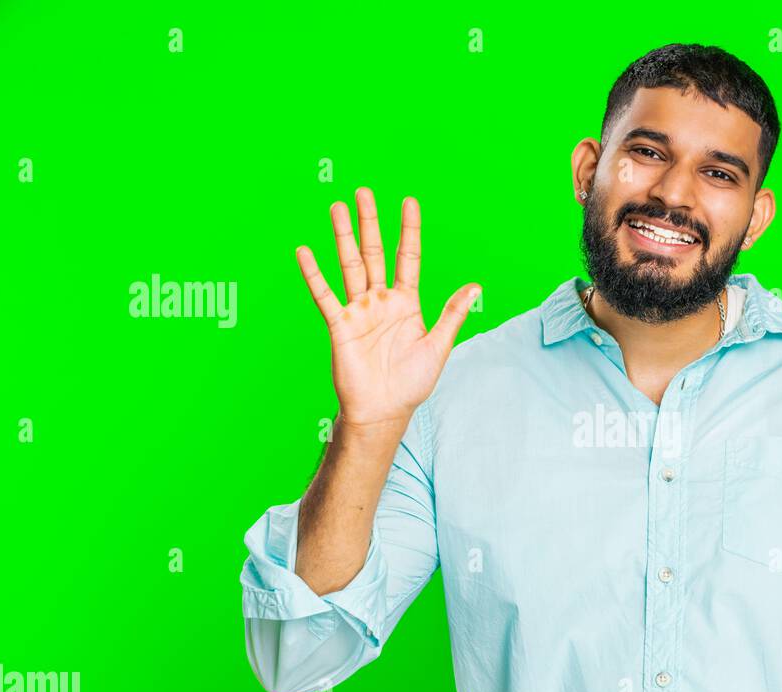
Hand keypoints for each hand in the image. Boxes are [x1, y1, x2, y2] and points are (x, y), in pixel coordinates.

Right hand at [296, 187, 479, 427]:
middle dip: (370, 222)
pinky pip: (325, 295)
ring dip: (343, 237)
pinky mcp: (339, 325)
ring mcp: (359, 310)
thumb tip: (475, 286)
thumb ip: (452, 314)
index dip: (409, 230)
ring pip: (350, 265)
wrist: (385, 410)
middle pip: (375, 253)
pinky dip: (314, 274)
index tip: (408, 201)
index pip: (408, 258)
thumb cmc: (412, 382)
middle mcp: (381, 301)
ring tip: (337, 207)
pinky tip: (305, 252)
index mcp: (406, 303)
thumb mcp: (438, 346)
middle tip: (364, 191)